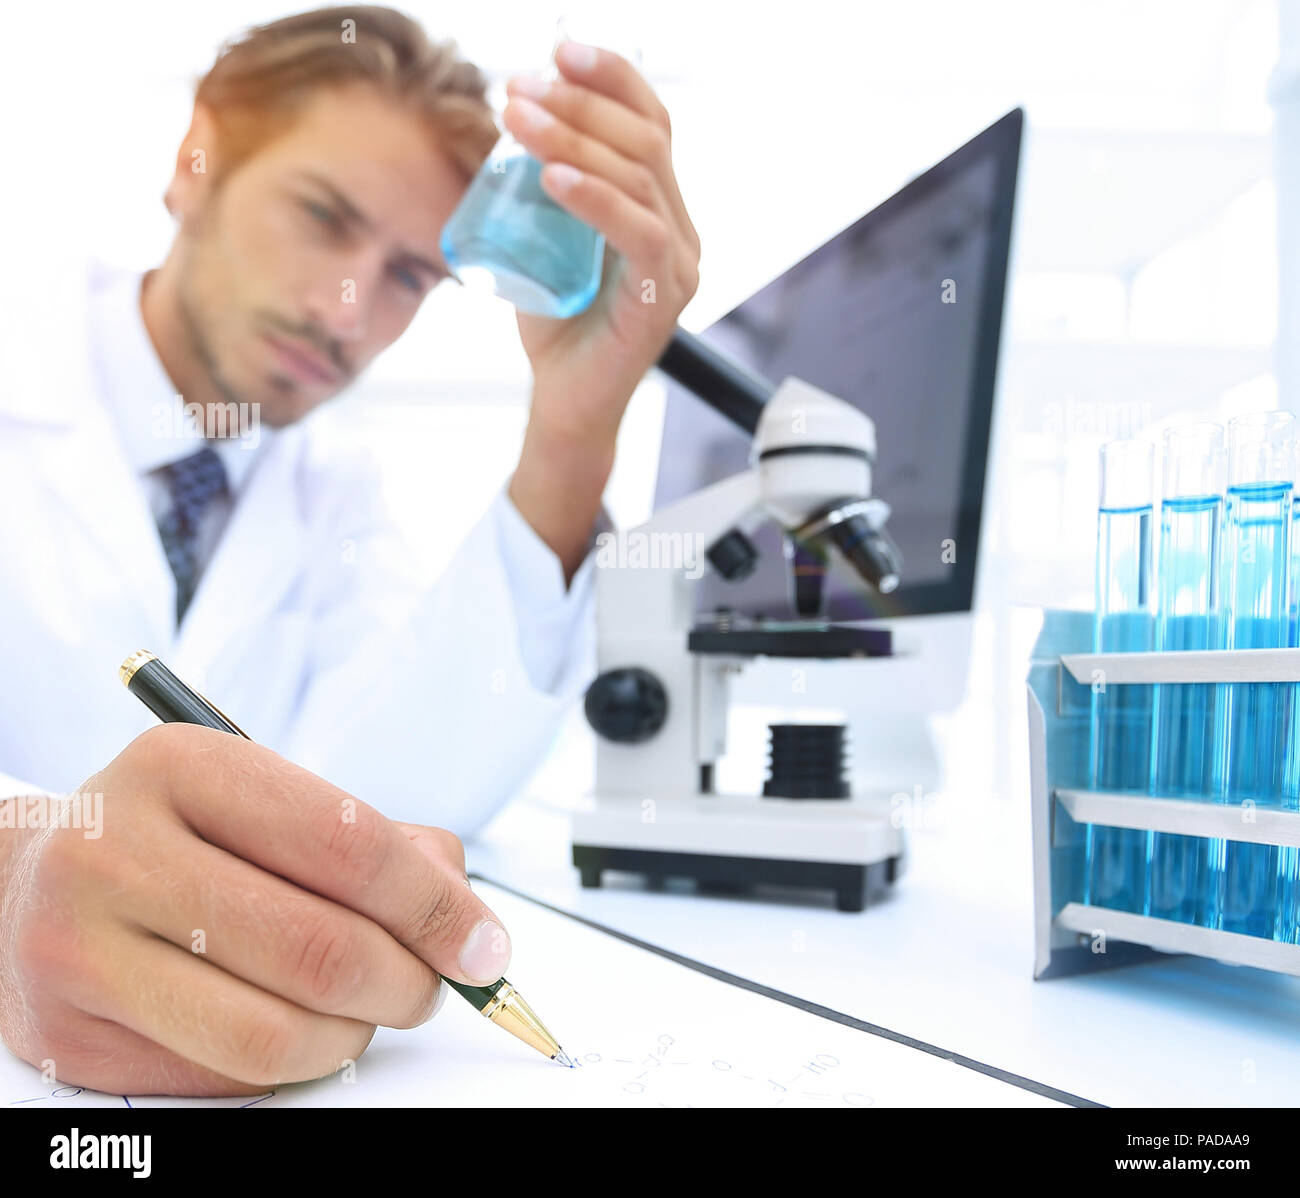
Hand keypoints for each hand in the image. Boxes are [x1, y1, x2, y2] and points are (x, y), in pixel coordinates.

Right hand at [0, 724, 510, 1095]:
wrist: (30, 882)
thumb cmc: (181, 836)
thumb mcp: (269, 798)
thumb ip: (380, 844)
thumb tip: (465, 921)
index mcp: (181, 766)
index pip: (347, 843)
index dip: (434, 905)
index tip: (482, 944)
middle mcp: (117, 851)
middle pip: (318, 948)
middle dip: (408, 982)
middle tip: (433, 988)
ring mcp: (78, 948)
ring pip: (271, 1033)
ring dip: (353, 1035)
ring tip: (367, 1011)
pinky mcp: (67, 1034)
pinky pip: (222, 1077)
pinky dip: (291, 1065)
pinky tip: (299, 1028)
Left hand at [501, 40, 700, 574]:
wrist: (566, 401)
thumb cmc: (556, 323)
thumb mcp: (546, 238)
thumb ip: (543, 188)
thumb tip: (513, 117)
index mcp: (660, 208)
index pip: (651, 123)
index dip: (611, 78)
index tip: (558, 51)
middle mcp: (680, 230)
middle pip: (647, 139)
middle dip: (580, 102)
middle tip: (518, 89)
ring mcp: (678, 265)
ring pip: (641, 177)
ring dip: (574, 139)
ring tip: (517, 118)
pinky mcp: (662, 300)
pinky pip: (637, 233)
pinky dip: (595, 199)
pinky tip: (552, 178)